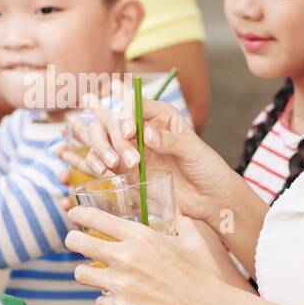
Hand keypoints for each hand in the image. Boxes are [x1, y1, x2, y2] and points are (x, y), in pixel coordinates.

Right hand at [61, 95, 238, 221]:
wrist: (209, 198)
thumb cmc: (208, 169)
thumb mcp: (193, 151)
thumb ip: (169, 140)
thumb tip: (145, 133)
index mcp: (160, 115)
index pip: (133, 105)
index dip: (125, 115)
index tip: (128, 133)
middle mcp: (141, 128)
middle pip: (111, 120)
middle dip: (109, 136)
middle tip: (118, 158)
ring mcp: (131, 149)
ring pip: (101, 140)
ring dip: (100, 151)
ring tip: (108, 167)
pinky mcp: (125, 169)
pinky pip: (101, 162)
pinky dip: (94, 164)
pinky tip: (96, 170)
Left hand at [65, 205, 250, 304]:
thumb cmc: (205, 274)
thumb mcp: (193, 239)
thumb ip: (180, 221)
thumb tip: (177, 210)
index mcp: (140, 236)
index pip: (94, 218)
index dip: (78, 214)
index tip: (73, 215)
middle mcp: (124, 257)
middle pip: (76, 242)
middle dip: (74, 241)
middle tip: (77, 244)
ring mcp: (120, 285)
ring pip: (80, 274)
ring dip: (88, 274)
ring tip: (98, 276)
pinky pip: (99, 302)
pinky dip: (107, 301)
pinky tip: (122, 300)